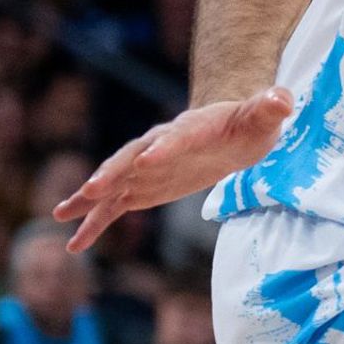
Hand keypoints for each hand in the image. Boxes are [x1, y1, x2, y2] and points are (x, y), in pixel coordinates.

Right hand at [52, 89, 297, 252]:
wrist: (230, 132)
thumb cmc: (248, 123)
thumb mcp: (264, 116)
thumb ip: (271, 106)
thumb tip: (283, 98)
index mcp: (188, 129)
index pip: (174, 138)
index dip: (164, 149)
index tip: (148, 161)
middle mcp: (158, 147)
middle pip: (130, 158)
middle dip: (113, 172)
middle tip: (92, 189)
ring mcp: (146, 169)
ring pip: (113, 184)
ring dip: (88, 200)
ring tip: (60, 216)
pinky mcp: (143, 189)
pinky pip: (114, 208)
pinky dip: (94, 224)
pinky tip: (74, 244)